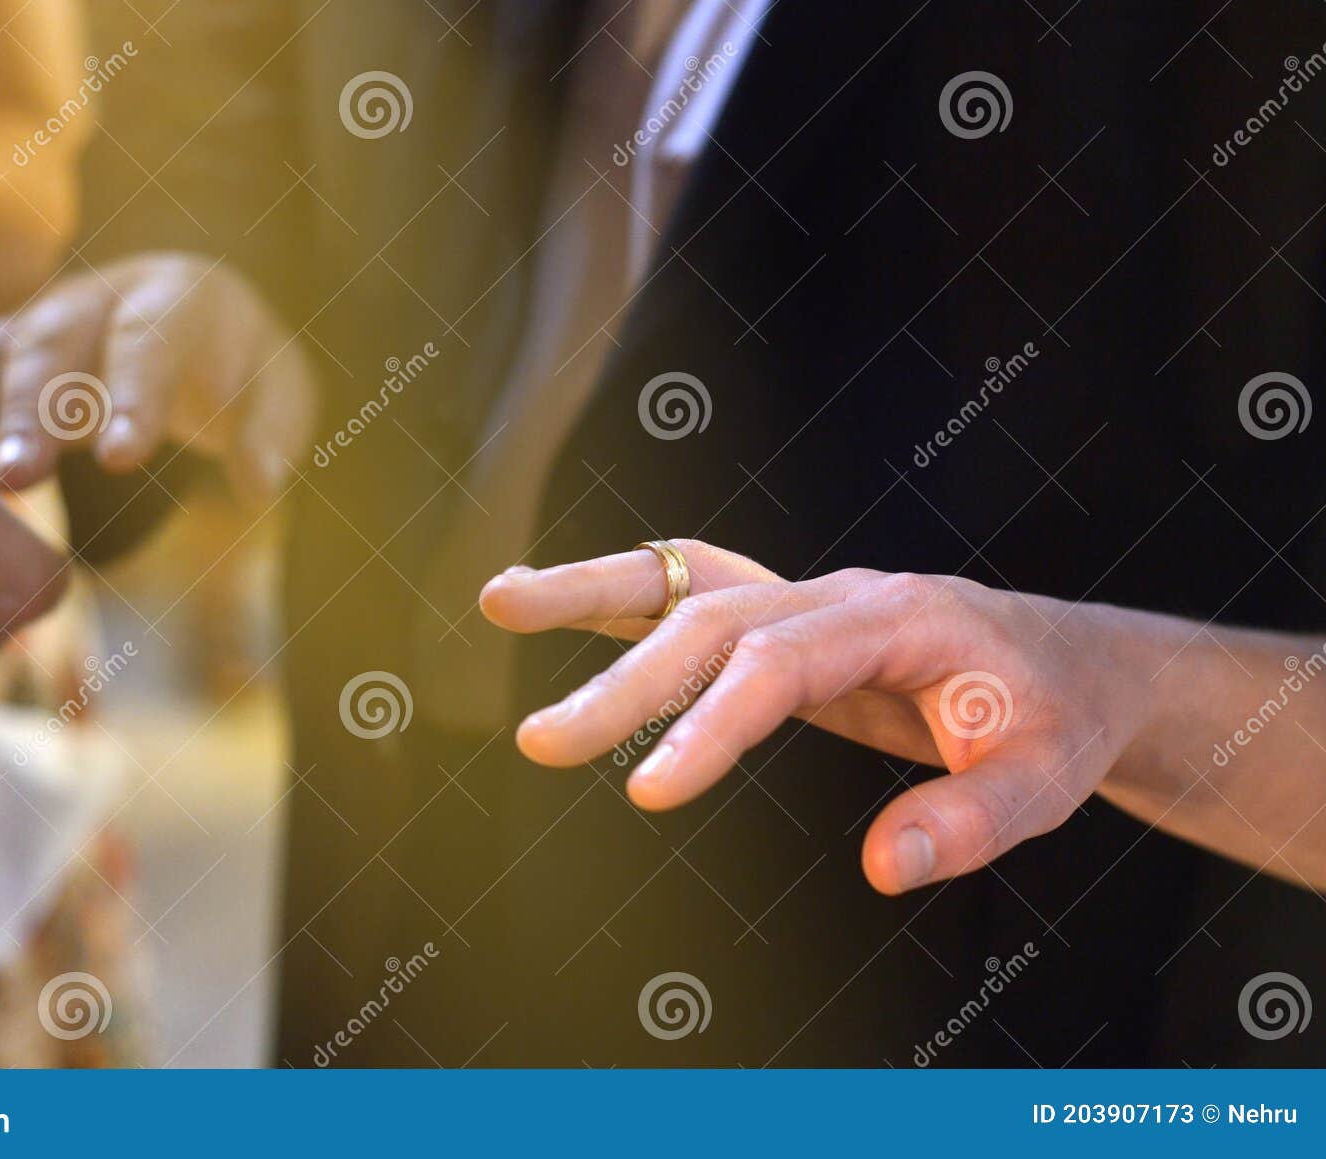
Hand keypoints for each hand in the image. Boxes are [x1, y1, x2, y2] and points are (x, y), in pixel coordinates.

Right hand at [0, 252, 314, 496]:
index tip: (120, 461)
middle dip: (35, 408)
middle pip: (58, 340)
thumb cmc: (248, 371)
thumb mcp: (281, 398)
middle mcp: (103, 292)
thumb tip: (259, 485)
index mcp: (178, 294)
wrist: (207, 325)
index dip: (132, 395)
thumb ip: (269, 436)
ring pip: (3, 354)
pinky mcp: (13, 344)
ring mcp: (50, 314)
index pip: (149, 338)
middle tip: (17, 479)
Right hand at [480, 541, 1157, 894]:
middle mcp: (835, 594)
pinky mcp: (780, 624)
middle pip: (709, 620)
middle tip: (544, 744)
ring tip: (499, 601)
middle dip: (623, 682)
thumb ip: (973, 819)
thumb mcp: (1046, 774)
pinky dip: (618, 598)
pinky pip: (689, 594)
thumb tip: (881, 866)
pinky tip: (551, 605)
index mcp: (896, 617)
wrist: (1068, 665)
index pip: (780, 662)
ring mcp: (802, 599)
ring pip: (683, 579)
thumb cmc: (1055, 716)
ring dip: (590, 594)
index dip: (709, 724)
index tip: (647, 790)